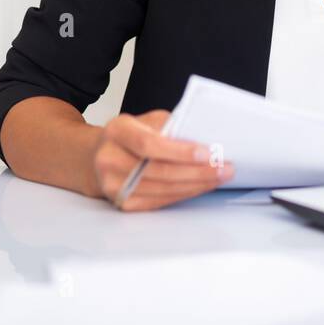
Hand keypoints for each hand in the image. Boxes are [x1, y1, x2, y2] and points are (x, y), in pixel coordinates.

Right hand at [91, 110, 233, 210]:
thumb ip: (169, 127)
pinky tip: (200, 186)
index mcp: (117, 131)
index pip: (149, 144)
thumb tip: (204, 139)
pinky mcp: (122, 203)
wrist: (99, 156)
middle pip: (159, 171)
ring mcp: (113, 185)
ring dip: (195, 185)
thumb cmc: (131, 135)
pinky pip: (159, 201)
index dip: (179, 152)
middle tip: (224, 168)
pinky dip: (183, 194)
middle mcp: (109, 159)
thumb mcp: (146, 121)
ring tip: (218, 177)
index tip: (208, 153)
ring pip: (162, 189)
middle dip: (197, 171)